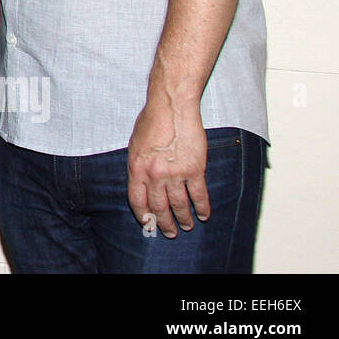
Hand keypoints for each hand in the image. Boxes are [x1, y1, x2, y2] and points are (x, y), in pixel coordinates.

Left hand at [127, 94, 209, 237]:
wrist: (171, 106)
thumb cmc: (152, 120)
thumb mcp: (135, 145)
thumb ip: (138, 165)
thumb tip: (143, 184)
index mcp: (136, 168)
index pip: (137, 201)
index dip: (143, 216)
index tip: (148, 223)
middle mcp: (154, 175)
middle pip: (159, 208)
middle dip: (164, 224)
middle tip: (170, 232)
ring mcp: (174, 173)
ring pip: (179, 205)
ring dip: (184, 219)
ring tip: (187, 226)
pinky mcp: (194, 169)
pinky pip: (199, 195)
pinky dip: (202, 207)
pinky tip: (204, 214)